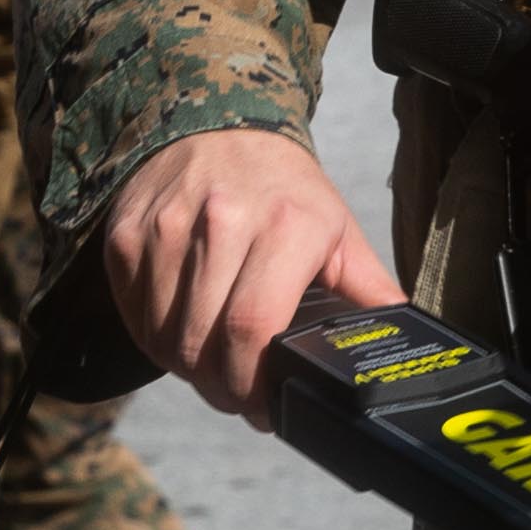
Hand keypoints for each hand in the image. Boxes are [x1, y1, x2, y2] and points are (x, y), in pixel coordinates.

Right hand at [101, 127, 401, 426]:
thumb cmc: (284, 188)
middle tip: (239, 397)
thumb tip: (404, 346)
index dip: (253, 386)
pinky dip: (155, 342)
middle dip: (222, 390)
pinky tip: (182, 336)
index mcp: (286, 225)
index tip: (264, 409)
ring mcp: (166, 227)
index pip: (253, 329)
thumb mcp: (337, 229)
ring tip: (212, 369)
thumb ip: (370, 291)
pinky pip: (134, 316)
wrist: (215, 120)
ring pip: (165, 339)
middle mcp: (221, 221)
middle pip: (204, 346)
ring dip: (187, 371)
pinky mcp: (126, 235)